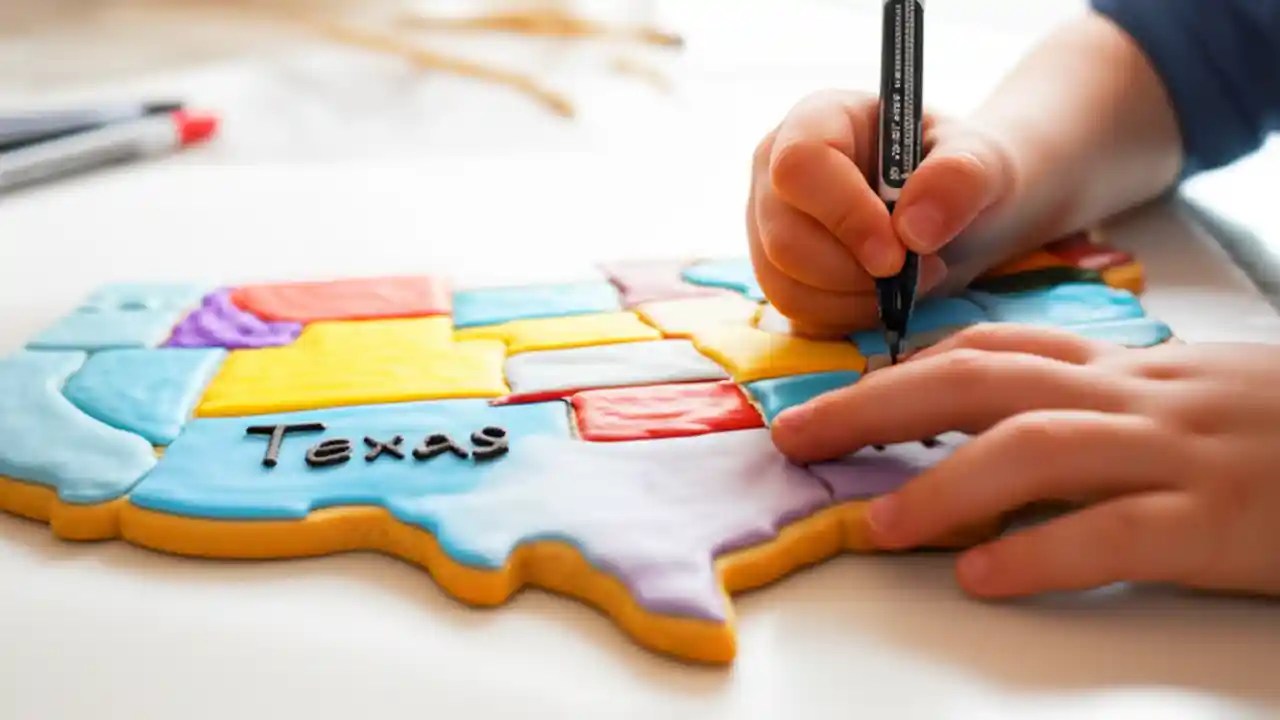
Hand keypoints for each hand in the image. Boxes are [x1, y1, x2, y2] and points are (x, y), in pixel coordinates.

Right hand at [747, 90, 1017, 335]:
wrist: (951, 211)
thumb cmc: (958, 174)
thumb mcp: (982, 161)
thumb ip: (959, 179)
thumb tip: (913, 229)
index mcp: (818, 120)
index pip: (800, 165)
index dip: (844, 214)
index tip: (898, 251)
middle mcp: (775, 169)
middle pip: (784, 237)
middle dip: (855, 271)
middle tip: (919, 269)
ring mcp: (767, 223)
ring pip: (785, 282)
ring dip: (856, 297)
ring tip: (909, 279)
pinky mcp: (776, 270)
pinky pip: (796, 309)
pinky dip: (846, 315)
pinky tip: (883, 295)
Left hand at [771, 324, 1279, 598]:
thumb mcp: (1189, 397)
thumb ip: (1100, 408)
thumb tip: (1000, 441)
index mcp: (1129, 369)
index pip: (995, 348)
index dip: (904, 367)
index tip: (837, 392)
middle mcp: (1138, 399)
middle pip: (982, 381)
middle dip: (878, 405)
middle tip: (798, 439)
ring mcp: (1177, 457)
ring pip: (1036, 449)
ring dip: (942, 485)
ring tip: (878, 524)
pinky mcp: (1215, 524)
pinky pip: (1113, 534)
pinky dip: (1040, 555)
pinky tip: (984, 580)